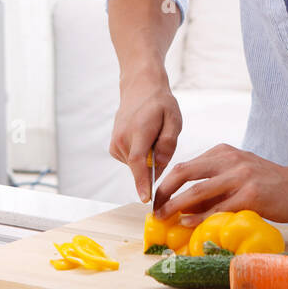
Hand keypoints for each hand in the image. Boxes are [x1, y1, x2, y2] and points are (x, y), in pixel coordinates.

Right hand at [109, 69, 180, 201]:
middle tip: (163, 141)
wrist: (139, 89)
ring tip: (152, 135)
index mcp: (139, 130)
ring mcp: (115, 143)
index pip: (137, 161)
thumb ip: (169, 142)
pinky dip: (140, 155)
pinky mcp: (113, 147)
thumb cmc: (160, 104)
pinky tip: (143, 138)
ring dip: (148, 158)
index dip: (142, 182)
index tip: (145, 199)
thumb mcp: (174, 118)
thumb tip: (159, 164)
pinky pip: (131, 161)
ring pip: (136, 165)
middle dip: (154, 165)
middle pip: (140, 166)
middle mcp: (123, 138)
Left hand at [153, 143, 287, 224]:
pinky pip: (218, 208)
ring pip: (198, 191)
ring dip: (176, 206)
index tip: (157, 198)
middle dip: (165, 192)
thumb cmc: (271, 183)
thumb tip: (185, 207)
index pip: (186, 165)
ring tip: (164, 218)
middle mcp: (230, 159)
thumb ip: (215, 184)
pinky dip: (199, 218)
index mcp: (224, 152)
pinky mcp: (251, 195)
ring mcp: (241, 176)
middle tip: (155, 209)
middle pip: (185, 173)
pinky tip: (188, 224)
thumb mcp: (240, 173)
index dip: (167, 182)